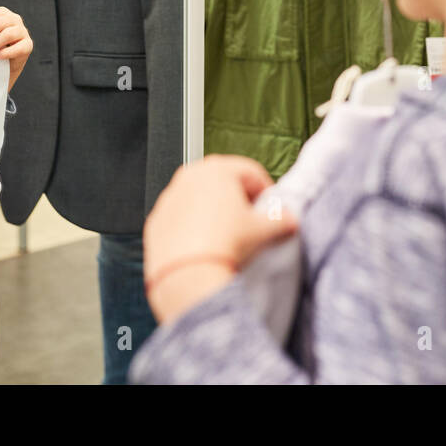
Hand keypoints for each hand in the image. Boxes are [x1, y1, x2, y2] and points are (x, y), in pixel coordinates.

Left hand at [143, 155, 298, 323]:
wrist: (188, 276)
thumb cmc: (226, 245)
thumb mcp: (264, 230)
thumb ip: (282, 219)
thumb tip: (289, 220)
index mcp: (218, 169)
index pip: (251, 172)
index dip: (265, 191)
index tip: (271, 208)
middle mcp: (189, 176)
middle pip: (223, 182)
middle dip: (238, 200)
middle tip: (249, 222)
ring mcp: (169, 198)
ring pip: (199, 199)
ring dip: (213, 213)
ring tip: (226, 237)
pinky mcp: (156, 220)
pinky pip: (180, 218)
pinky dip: (192, 227)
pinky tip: (204, 247)